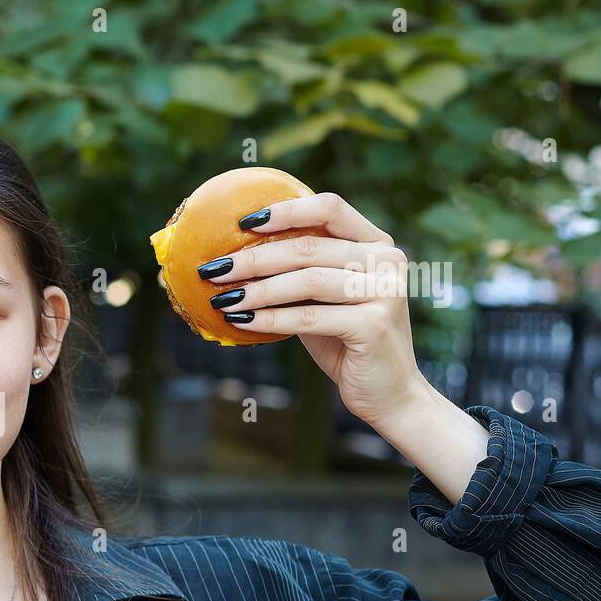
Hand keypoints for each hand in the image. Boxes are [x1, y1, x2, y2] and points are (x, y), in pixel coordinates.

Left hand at [198, 191, 428, 429]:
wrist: (388, 392)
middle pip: (309, 247)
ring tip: (222, 299)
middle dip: (254, 258)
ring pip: (307, 281)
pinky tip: (241, 321)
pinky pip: (309, 317)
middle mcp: (387, 261)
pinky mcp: (373, 325)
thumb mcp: (323, 300)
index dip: (285, 211)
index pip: (330, 208)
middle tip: (213, 269)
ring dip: (257, 290)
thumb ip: (299, 273)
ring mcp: (385, 291)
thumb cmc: (345, 341)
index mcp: (377, 244)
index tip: (242, 223)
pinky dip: (270, 320)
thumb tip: (235, 257)